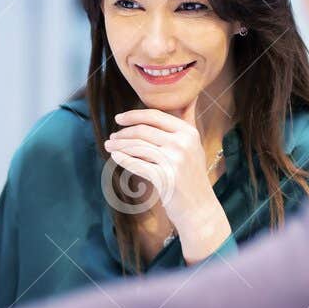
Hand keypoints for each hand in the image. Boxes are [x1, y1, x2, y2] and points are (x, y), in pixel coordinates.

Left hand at [105, 97, 231, 261]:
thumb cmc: (192, 177)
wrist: (199, 207)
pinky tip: (115, 157)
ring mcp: (174, 160)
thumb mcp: (194, 146)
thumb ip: (188, 124)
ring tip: (109, 146)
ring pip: (138, 147)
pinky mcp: (165, 177)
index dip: (133, 115)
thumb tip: (189, 100)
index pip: (155, 116)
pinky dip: (124, 159)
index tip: (119, 118)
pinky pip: (137, 164)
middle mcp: (182, 143)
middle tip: (112, 137)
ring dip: (120, 145)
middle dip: (123, 133)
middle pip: (143, 131)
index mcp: (188, 132)